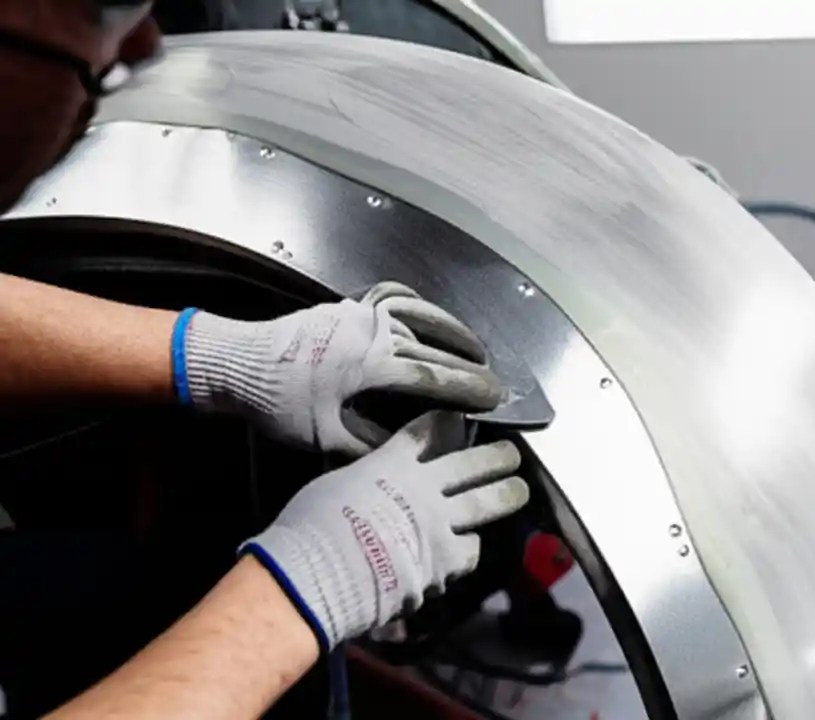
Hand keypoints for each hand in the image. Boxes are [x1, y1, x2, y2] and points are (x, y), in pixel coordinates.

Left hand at [175, 282, 502, 454]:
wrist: (235, 362)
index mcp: (371, 366)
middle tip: (496, 383)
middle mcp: (373, 333)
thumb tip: (413, 448)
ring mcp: (360, 314)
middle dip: (471, 367)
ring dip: (453, 331)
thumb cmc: (277, 404)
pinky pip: (392, 296)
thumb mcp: (325, 438)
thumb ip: (373, 444)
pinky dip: (417, 304)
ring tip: (475, 347)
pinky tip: (428, 314)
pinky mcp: (346, 306)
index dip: (470, 391)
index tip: (495, 401)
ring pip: (421, 317)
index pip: (435, 379)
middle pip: (436, 349)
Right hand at [241, 412, 527, 650]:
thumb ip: (365, 480)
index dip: (445, 422)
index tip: (458, 418)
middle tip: (511, 454)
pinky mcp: (444, 563)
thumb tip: (369, 485)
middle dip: (497, 456)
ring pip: (486, 504)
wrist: (318, 576)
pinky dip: (467, 549)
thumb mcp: (334, 486)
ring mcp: (439, 525)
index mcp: (391, 466)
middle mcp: (423, 490)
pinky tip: (467, 549)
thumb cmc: (310, 530)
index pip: (427, 432)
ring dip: (505, 496)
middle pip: (472, 465)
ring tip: (518, 491)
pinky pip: (468, 551)